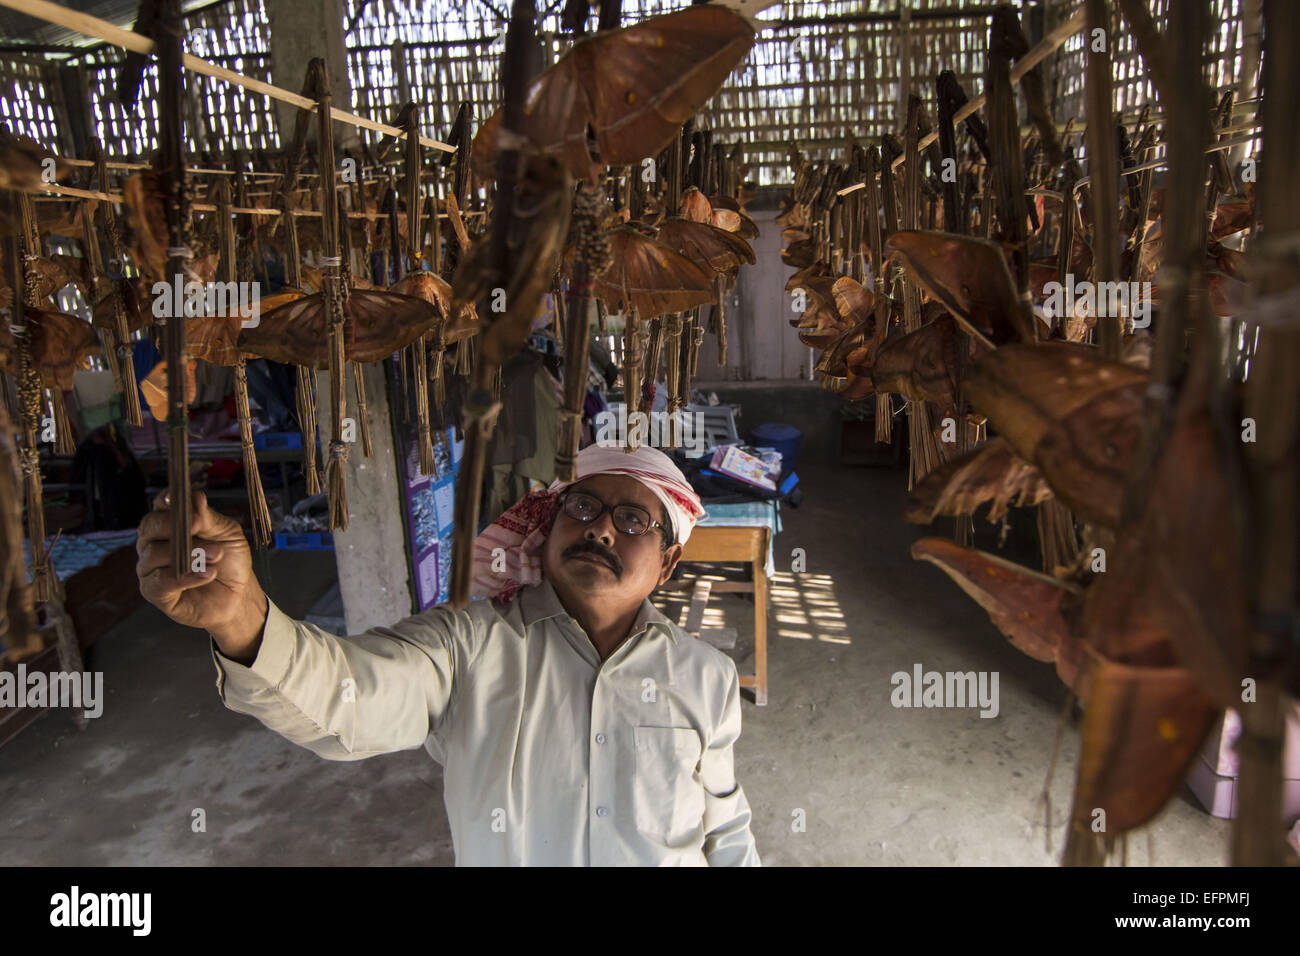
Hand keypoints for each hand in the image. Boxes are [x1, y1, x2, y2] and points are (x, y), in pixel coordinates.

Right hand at [136, 489, 267, 663]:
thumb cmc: (229, 561)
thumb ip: (209, 518)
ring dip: (191, 554)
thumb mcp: (227, 534)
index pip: (160, 505)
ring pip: (156, 554)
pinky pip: (162, 581)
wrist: (238, 595)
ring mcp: (150, 567)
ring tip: (217, 555)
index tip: (184, 500)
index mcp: (169, 523)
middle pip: (150, 526)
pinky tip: (207, 574)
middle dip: (178, 526)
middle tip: (201, 527)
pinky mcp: (153, 591)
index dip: (169, 500)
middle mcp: (153, 542)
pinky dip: (186, 576)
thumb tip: (196, 497)